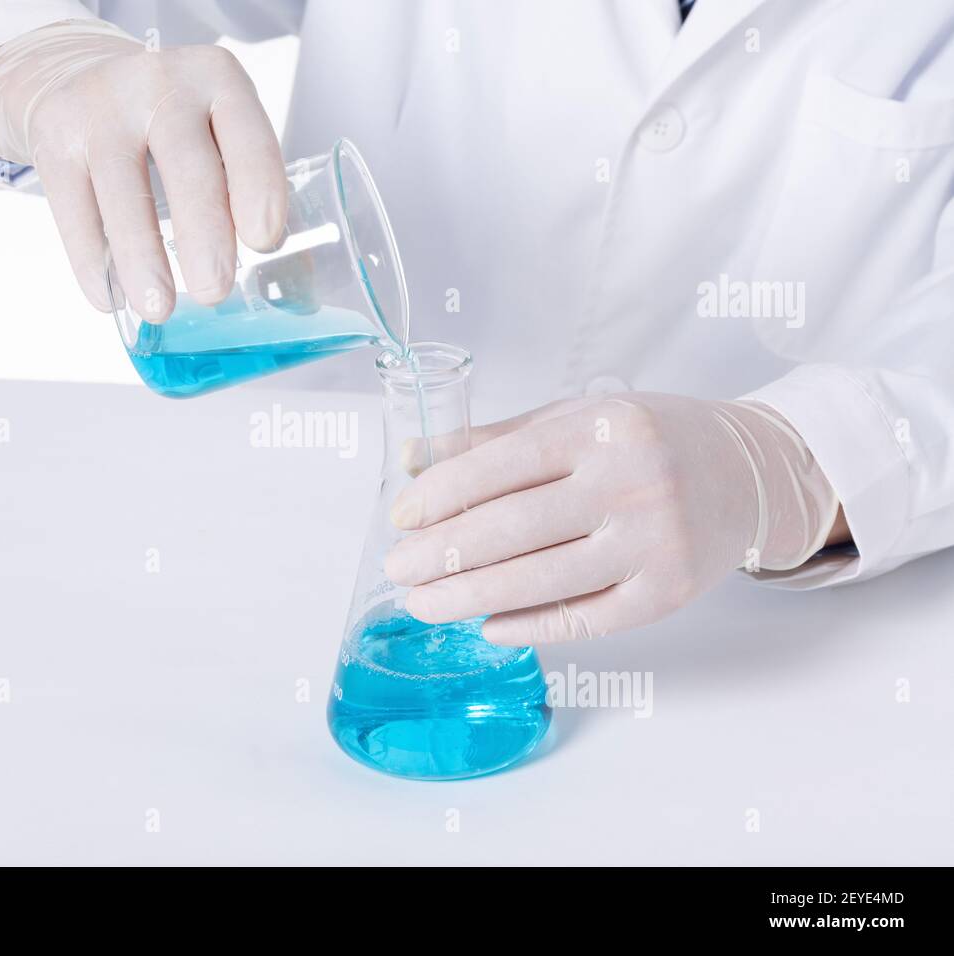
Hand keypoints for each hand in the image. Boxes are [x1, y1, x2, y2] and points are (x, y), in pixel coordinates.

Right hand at [0, 18, 287, 318]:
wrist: (75, 75)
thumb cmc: (170, 124)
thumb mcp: (215, 132)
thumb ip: (250, 196)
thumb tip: (293, 293)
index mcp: (218, 80)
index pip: (246, 134)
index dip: (258, 186)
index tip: (264, 242)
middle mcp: (160, 84)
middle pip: (187, 166)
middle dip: (204, 234)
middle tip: (214, 291)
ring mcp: (101, 107)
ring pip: (123, 191)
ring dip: (142, 258)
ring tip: (159, 308)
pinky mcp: (54, 136)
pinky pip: (73, 210)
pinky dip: (93, 262)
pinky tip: (110, 299)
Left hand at [384, 393, 840, 643]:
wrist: (747, 472)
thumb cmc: (646, 440)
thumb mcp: (574, 419)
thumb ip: (492, 440)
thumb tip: (410, 460)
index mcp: (600, 429)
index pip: (500, 465)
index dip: (440, 496)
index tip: (399, 519)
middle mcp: (631, 483)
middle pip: (512, 528)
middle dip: (441, 553)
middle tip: (397, 570)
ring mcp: (653, 543)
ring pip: (540, 581)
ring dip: (469, 597)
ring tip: (423, 604)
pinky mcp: (666, 594)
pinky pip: (583, 620)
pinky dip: (528, 627)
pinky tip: (488, 626)